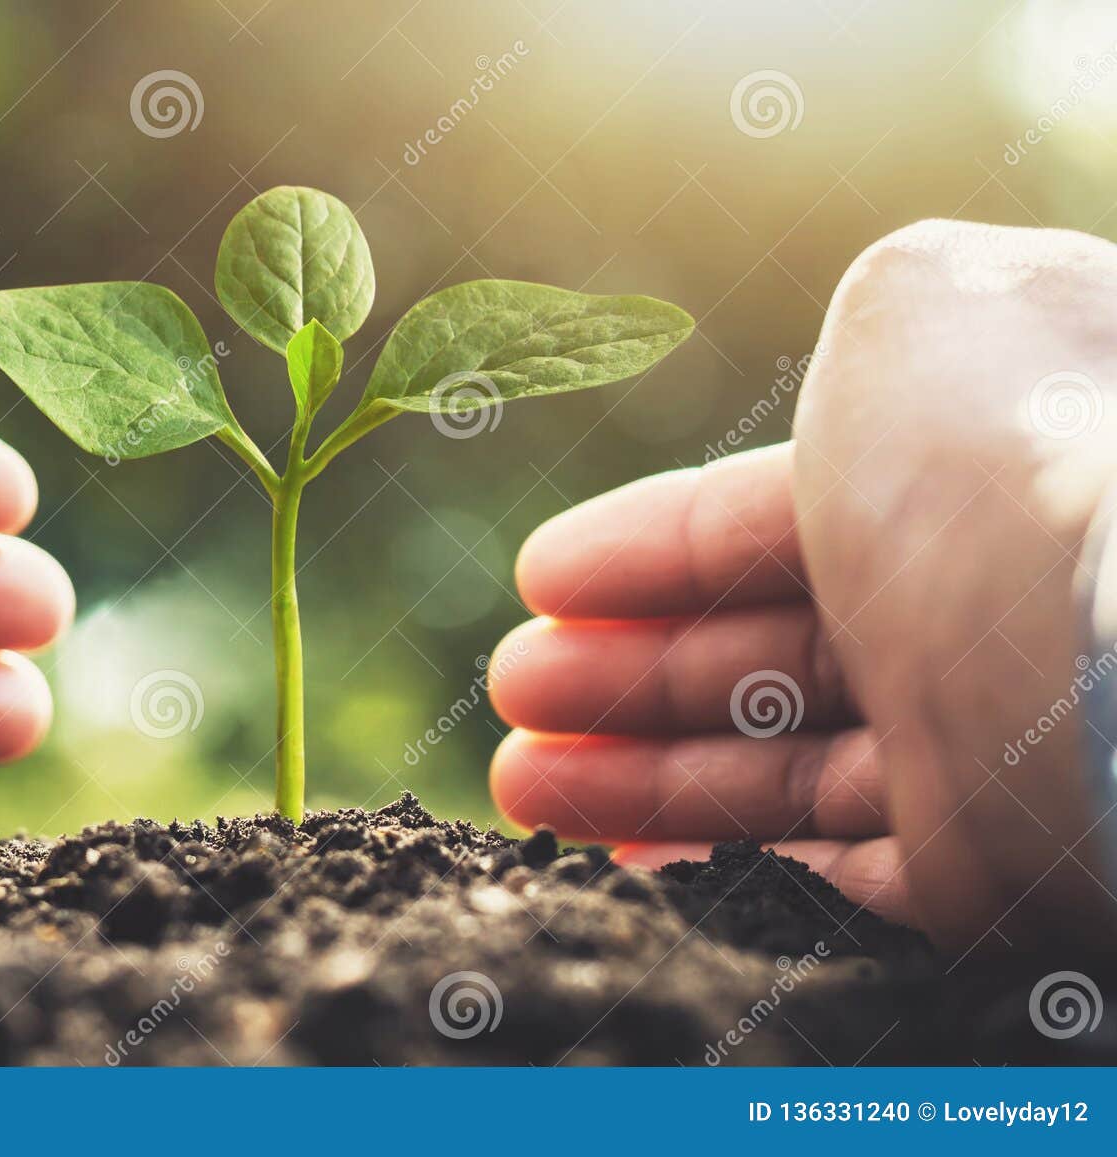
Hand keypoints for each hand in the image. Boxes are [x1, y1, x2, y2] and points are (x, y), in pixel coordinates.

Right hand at [491, 220, 1116, 951]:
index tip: (536, 578)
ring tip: (520, 786)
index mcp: (973, 467)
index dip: (648, 544)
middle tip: (514, 693)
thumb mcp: (915, 315)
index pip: (778, 512)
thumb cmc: (999, 467)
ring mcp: (992, 748)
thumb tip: (863, 377)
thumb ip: (873, 326)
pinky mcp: (995, 878)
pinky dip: (730, 867)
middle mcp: (982, 607)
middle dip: (619, 669)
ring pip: (787, 769)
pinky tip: (630, 858)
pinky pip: (841, 881)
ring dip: (643, 776)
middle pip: (765, 647)